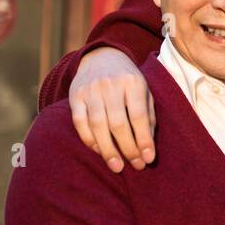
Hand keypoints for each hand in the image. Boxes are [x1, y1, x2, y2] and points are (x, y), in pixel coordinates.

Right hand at [68, 47, 155, 172]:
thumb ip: (148, 117)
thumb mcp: (145, 92)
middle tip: (136, 166)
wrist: (102, 58)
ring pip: (97, 125)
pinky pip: (80, 122)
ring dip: (108, 149)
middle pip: (118, 123)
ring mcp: (90, 89)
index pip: (139, 115)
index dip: (144, 139)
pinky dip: (89, 140)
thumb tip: (148, 148)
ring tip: (117, 166)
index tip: (149, 159)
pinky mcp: (75, 96)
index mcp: (133, 82)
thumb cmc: (129, 81)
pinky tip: (99, 151)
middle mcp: (110, 85)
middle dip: (127, 148)